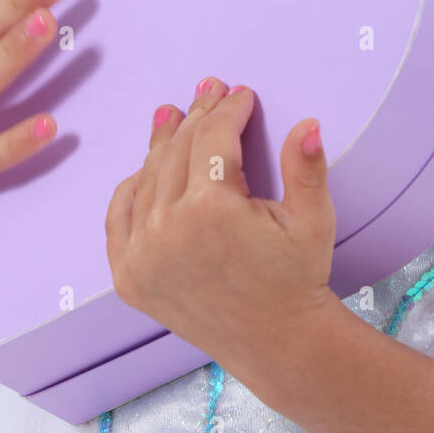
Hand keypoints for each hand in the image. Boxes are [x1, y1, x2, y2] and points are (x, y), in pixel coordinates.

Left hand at [105, 77, 337, 382]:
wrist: (275, 342)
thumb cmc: (296, 277)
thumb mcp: (312, 220)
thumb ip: (306, 168)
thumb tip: (308, 123)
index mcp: (212, 210)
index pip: (213, 138)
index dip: (229, 110)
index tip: (240, 94)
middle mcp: (167, 228)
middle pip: (178, 150)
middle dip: (199, 116)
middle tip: (209, 90)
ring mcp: (141, 254)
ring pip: (148, 177)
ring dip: (163, 143)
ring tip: (172, 114)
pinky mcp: (128, 276)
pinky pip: (121, 215)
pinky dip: (133, 187)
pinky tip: (146, 167)